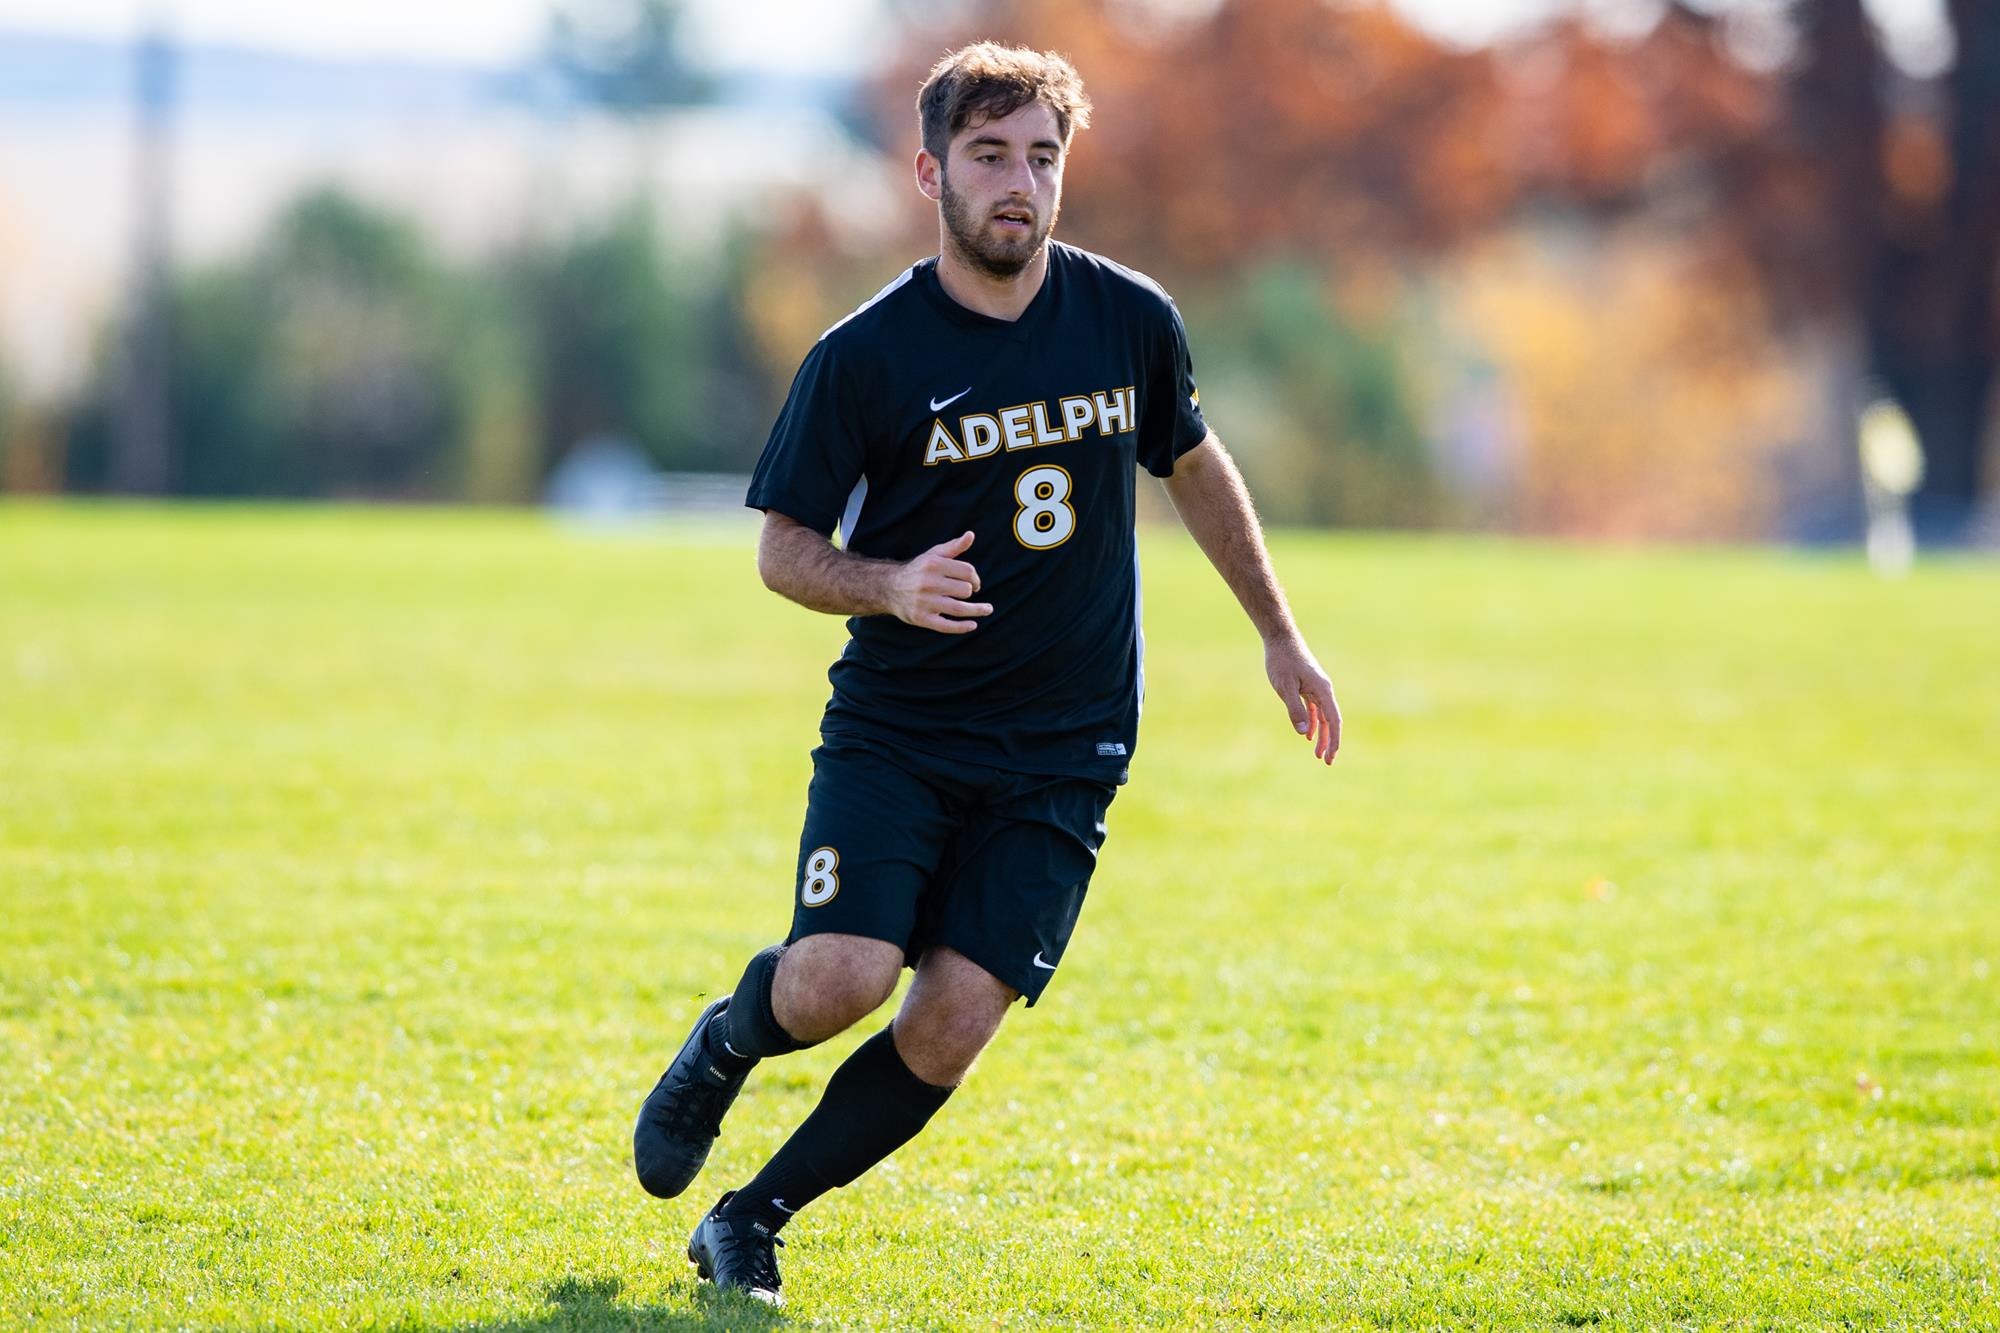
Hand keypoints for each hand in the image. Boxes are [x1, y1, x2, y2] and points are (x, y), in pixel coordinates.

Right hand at [889, 531, 991, 633]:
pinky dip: (961, 627)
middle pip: (965, 590)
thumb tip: (971, 535)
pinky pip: (946, 625)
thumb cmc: (918, 570)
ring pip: (959, 608)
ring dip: (977, 610)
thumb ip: (954, 546)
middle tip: (967, 593)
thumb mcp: (934, 555)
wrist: (889, 588)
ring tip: (988, 609)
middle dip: (970, 591)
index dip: (975, 578)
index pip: (967, 571)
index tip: (975, 584)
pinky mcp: (921, 618)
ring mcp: (925, 602)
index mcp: (933, 564)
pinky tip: (973, 625)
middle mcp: (928, 583)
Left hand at [1265, 633, 1339, 763]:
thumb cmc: (1282, 661)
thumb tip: (1305, 733)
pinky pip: (1314, 709)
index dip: (1334, 740)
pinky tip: (1307, 734)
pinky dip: (1312, 722)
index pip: (1333, 720)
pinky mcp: (1308, 686)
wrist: (1280, 639)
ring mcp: (1316, 688)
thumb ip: (1295, 710)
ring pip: (1322, 716)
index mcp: (1323, 690)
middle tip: (1326, 761)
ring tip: (1317, 754)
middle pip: (1330, 721)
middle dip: (1330, 742)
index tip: (1331, 756)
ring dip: (1321, 735)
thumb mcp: (1285, 687)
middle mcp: (1324, 690)